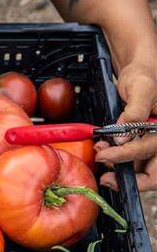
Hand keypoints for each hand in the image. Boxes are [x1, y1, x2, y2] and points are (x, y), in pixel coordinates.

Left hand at [95, 60, 156, 190]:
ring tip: (101, 154)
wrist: (139, 74)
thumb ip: (134, 112)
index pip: (151, 150)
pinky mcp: (144, 144)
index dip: (127, 156)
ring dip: (121, 168)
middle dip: (129, 177)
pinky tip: (105, 150)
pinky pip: (134, 160)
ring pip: (142, 169)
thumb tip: (122, 137)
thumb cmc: (144, 77)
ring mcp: (154, 143)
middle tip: (107, 178)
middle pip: (154, 173)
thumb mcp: (141, 88)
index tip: (105, 155)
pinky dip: (118, 159)